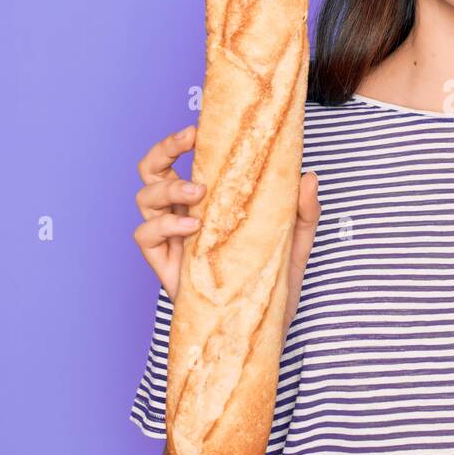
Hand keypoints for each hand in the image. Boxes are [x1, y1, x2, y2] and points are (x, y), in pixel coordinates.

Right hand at [133, 125, 322, 304]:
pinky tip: (192, 228)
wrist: (265, 328)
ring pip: (144, 198)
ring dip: (168, 188)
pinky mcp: (165, 266)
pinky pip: (145, 236)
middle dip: (162, 149)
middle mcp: (184, 215)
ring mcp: (172, 240)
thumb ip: (303, 212)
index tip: (199, 126)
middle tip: (188, 141)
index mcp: (209, 202)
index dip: (183, 139)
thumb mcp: (296, 243)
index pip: (185, 160)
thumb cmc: (273, 281)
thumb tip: (308, 176)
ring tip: (198, 193)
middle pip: (152, 171)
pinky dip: (163, 226)